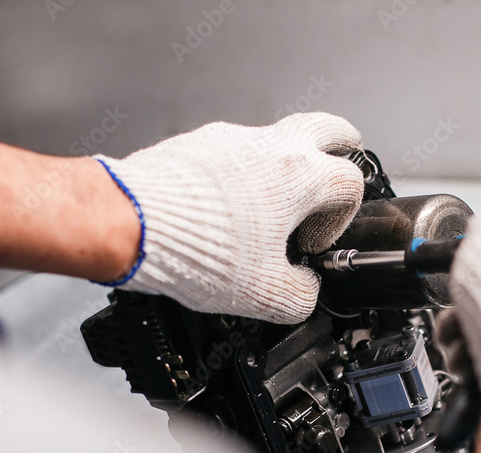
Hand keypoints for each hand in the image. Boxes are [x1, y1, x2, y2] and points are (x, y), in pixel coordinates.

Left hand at [94, 112, 363, 324]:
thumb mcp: (266, 295)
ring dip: (283, 167)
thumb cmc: (195, 249)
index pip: (350, 184)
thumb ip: (301, 294)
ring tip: (271, 207)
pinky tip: (224, 211)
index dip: (341, 219)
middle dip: (342, 147)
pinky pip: (233, 151)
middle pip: (328, 129)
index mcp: (300, 176)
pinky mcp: (197, 143)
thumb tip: (304, 290)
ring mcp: (231, 139)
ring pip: (276, 139)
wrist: (130, 224)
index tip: (314, 245)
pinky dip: (240, 173)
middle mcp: (271, 147)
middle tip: (342, 165)